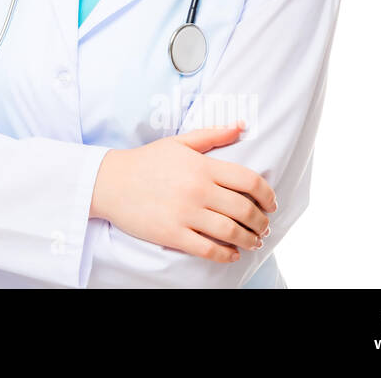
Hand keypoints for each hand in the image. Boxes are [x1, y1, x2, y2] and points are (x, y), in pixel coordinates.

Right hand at [89, 123, 276, 262]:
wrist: (109, 182)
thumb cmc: (145, 161)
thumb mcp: (178, 142)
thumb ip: (212, 135)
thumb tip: (241, 125)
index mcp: (202, 166)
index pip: (249, 180)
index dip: (267, 195)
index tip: (271, 204)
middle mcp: (197, 190)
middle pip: (244, 209)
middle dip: (261, 222)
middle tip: (264, 227)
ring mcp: (185, 213)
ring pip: (231, 232)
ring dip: (249, 240)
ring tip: (253, 241)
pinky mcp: (173, 234)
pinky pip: (208, 249)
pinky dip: (226, 254)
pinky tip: (231, 253)